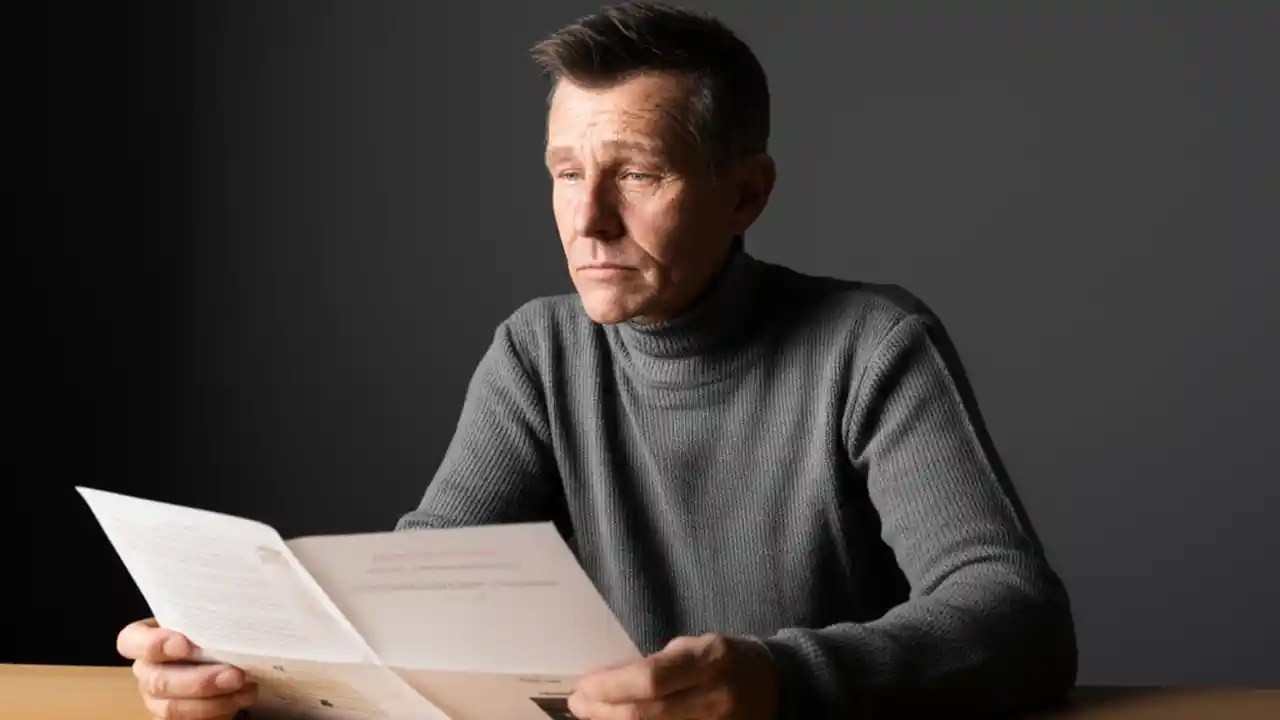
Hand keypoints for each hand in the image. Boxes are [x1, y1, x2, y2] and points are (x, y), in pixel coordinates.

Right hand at [116, 617, 257, 719]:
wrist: (223, 658)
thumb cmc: (210, 633)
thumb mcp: (206, 621)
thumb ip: (206, 621)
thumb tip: (232, 618)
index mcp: (143, 641)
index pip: (130, 642)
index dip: (154, 644)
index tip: (185, 643)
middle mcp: (146, 671)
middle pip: (158, 681)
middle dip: (200, 682)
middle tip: (235, 675)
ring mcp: (156, 699)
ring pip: (172, 708)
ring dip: (213, 703)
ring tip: (245, 690)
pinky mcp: (173, 718)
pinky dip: (216, 715)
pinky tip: (238, 702)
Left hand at [567, 633, 778, 719]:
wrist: (775, 688)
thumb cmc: (726, 660)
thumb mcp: (695, 647)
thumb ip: (655, 665)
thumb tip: (604, 681)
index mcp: (710, 661)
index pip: (651, 679)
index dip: (610, 686)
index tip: (582, 685)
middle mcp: (715, 700)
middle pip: (646, 715)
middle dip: (603, 712)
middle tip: (578, 705)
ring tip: (594, 716)